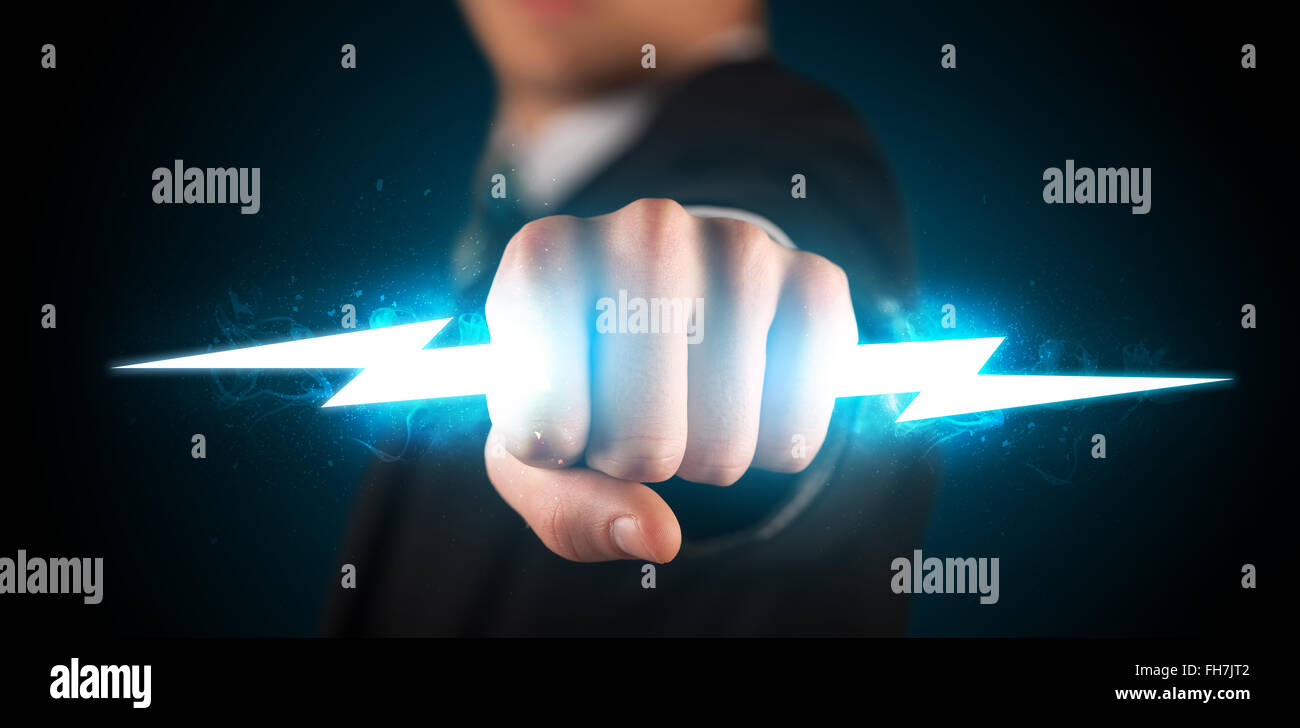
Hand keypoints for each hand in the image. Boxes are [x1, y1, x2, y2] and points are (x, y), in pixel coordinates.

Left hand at [483, 198, 856, 562]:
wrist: (656, 303)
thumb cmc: (578, 383)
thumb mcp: (535, 451)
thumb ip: (565, 509)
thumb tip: (659, 537)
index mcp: (545, 260)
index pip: (548, 430)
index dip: (558, 454)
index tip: (557, 417)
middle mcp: (643, 229)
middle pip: (645, 446)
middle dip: (638, 464)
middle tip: (631, 414)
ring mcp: (737, 244)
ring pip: (726, 444)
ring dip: (707, 457)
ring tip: (687, 403)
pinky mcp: (815, 275)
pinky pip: (802, 424)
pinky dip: (777, 444)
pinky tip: (748, 396)